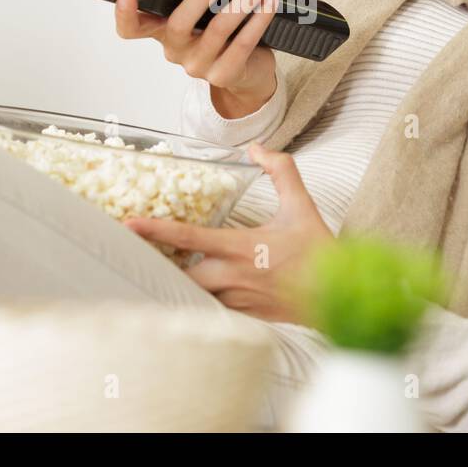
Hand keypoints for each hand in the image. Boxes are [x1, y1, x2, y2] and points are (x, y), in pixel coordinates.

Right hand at [113, 0, 279, 117]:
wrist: (247, 73)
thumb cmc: (221, 33)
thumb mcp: (201, 11)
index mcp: (163, 32)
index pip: (133, 29)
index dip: (125, 15)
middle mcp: (176, 51)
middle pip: (178, 25)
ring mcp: (199, 67)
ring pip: (217, 31)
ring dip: (241, 2)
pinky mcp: (224, 75)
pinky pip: (242, 45)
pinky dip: (259, 19)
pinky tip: (269, 2)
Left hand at [123, 143, 333, 322]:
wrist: (338, 295)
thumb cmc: (318, 251)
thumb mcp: (301, 205)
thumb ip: (281, 171)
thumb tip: (256, 149)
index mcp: (241, 247)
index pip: (189, 237)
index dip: (155, 230)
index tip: (129, 224)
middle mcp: (233, 277)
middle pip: (180, 275)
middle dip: (161, 267)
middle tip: (140, 257)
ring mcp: (237, 301)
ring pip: (193, 296)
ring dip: (179, 286)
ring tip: (160, 276)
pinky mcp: (244, 317)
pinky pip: (211, 313)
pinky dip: (199, 304)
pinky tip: (192, 296)